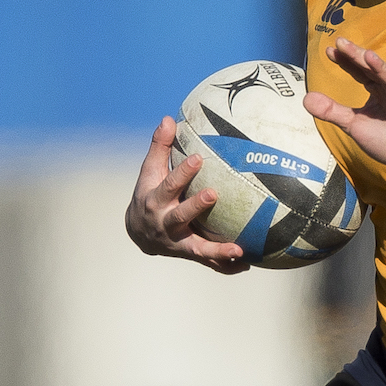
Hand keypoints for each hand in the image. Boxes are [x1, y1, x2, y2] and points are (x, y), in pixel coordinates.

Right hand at [125, 117, 248, 273]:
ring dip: (217, 250)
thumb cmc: (150, 193)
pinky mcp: (188, 254)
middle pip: (179, 215)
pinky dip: (226, 266)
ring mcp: (176, 242)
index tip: (197, 158)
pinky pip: (208, 263)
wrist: (138, 233)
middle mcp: (164, 223)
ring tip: (239, 250)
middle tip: (214, 193)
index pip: (168, 184)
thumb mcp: (149, 172)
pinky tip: (247, 264)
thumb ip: (159, 147)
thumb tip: (168, 119)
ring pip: (197, 248)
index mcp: (154, 200)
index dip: (181, 172)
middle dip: (195, 206)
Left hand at [305, 38, 385, 174]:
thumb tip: (305, 98)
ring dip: (381, 68)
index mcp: (376, 92)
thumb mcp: (353, 125)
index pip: (359, 72)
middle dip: (358, 56)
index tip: (329, 50)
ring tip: (368, 56)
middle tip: (341, 43)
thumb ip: (332, 111)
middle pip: (373, 71)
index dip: (345, 62)